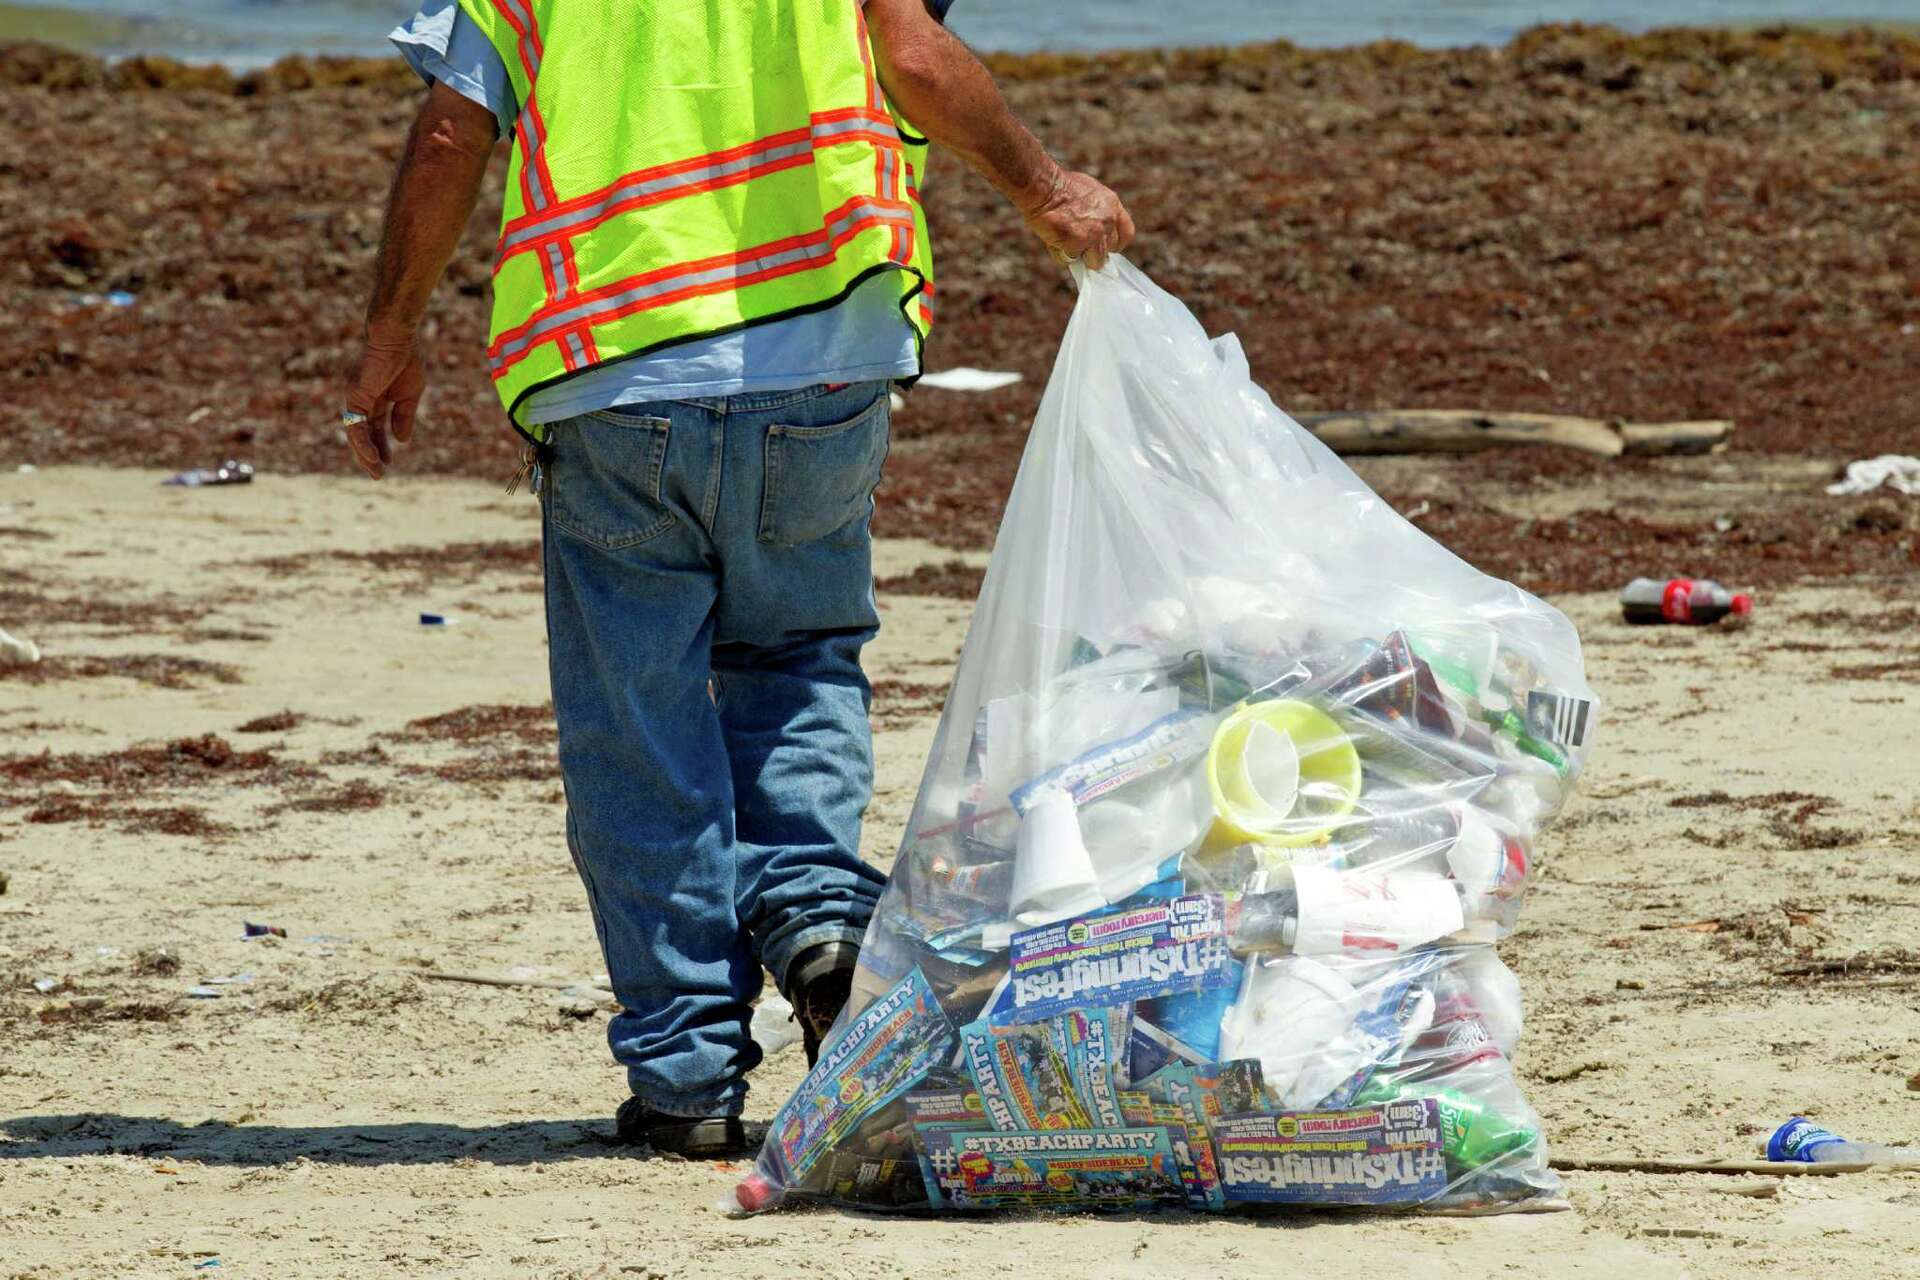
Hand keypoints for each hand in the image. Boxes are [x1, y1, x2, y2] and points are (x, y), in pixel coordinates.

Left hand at [344, 331, 425, 480]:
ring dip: (365, 455)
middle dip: (370, 454)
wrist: (397, 338)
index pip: (375, 427)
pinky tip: (373, 457)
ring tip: (376, 472)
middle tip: (378, 475)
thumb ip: (404, 416)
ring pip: (356, 434)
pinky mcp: (354, 398)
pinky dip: (363, 443)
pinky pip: (356, 426)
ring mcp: (356, 399)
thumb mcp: (409, 394)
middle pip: (363, 433)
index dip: (381, 444)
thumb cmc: (406, 358)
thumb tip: (402, 440)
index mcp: (376, 397)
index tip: (388, 462)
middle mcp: (362, 400)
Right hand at [1020, 168, 1134, 270]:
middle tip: (1077, 243)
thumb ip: (1098, 211)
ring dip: (1078, 255)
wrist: (1042, 185)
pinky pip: (1070, 259)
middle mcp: (1107, 220)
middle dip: (1094, 252)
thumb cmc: (1059, 187)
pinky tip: (1053, 238)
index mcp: (1112, 205)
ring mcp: (1094, 234)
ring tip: (1063, 239)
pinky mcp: (1077, 244)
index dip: (1115, 243)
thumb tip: (1097, 231)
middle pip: (1108, 251)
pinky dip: (1060, 253)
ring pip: (1093, 260)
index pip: (1126, 233)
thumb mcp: (1089, 192)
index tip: (1106, 247)